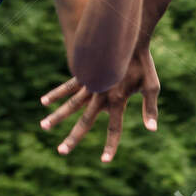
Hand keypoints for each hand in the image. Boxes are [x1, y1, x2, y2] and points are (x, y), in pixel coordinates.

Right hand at [39, 49, 158, 161]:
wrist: (129, 35)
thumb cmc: (143, 62)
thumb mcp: (152, 86)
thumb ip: (149, 108)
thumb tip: (152, 130)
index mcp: (117, 100)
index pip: (114, 128)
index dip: (110, 145)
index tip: (105, 160)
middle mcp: (100, 95)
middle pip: (85, 122)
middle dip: (73, 139)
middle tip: (61, 152)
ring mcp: (90, 85)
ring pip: (70, 105)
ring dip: (56, 117)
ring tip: (43, 127)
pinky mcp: (84, 74)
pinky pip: (67, 87)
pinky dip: (56, 94)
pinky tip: (44, 102)